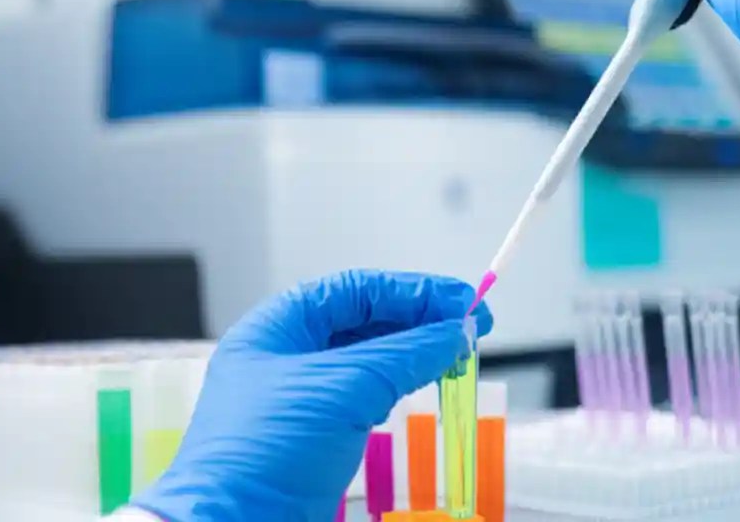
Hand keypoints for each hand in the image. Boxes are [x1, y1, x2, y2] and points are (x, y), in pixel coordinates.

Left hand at [130, 270, 493, 521]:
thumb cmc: (267, 449)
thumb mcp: (345, 387)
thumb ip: (407, 353)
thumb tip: (457, 331)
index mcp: (278, 326)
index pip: (357, 289)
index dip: (415, 291)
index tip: (465, 300)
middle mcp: (285, 355)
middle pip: (365, 321)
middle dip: (420, 321)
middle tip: (473, 329)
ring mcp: (299, 397)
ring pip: (367, 359)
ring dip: (414, 353)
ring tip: (457, 356)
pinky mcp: (314, 436)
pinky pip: (363, 397)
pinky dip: (398, 387)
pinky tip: (424, 385)